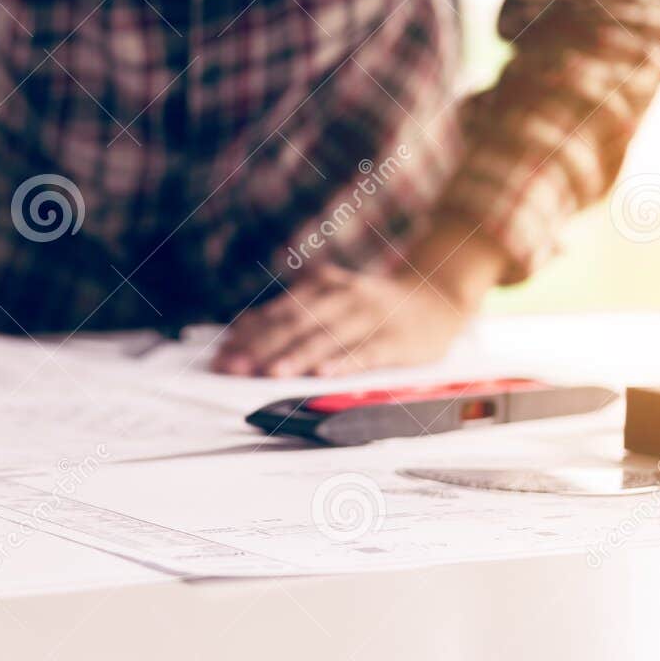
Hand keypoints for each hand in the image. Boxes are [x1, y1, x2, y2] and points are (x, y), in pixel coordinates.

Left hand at [213, 217, 508, 377]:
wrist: (437, 296)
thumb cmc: (372, 306)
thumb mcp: (330, 299)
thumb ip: (290, 313)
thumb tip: (240, 330)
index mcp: (323, 286)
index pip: (277, 314)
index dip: (248, 336)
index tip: (221, 355)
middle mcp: (344, 296)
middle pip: (296, 325)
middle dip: (262, 348)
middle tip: (235, 368)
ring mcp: (371, 316)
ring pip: (328, 338)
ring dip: (297, 356)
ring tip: (270, 373)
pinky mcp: (397, 338)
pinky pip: (367, 352)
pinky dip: (344, 362)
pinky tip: (324, 374)